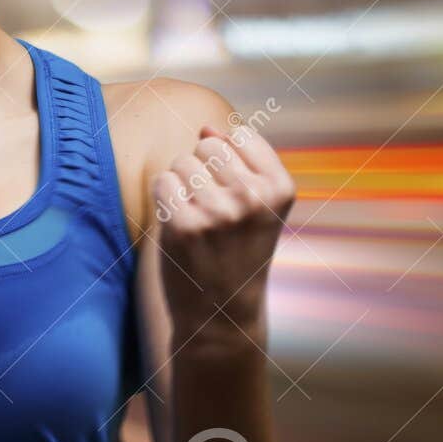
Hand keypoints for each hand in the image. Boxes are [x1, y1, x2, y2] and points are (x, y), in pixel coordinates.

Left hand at [150, 120, 295, 346]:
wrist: (222, 313)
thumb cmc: (238, 251)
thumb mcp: (258, 205)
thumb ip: (240, 160)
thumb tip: (206, 128)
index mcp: (279, 187)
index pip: (239, 136)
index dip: (228, 160)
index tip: (234, 194)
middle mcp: (254, 197)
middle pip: (206, 146)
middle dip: (201, 170)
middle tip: (212, 211)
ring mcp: (219, 211)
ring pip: (181, 162)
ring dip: (181, 186)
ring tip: (197, 219)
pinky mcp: (185, 225)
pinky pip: (162, 182)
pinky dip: (164, 200)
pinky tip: (179, 226)